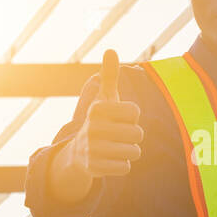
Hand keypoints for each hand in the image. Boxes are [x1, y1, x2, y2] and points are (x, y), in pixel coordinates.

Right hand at [69, 48, 143, 178]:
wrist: (78, 153)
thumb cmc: (100, 121)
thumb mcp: (104, 98)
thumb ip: (109, 76)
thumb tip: (110, 49)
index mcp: (97, 109)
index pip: (136, 112)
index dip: (133, 117)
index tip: (119, 117)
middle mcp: (92, 128)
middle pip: (138, 134)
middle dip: (133, 136)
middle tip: (118, 135)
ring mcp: (92, 149)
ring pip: (134, 152)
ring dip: (130, 151)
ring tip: (116, 147)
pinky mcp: (94, 168)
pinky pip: (125, 167)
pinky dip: (122, 165)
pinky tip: (110, 160)